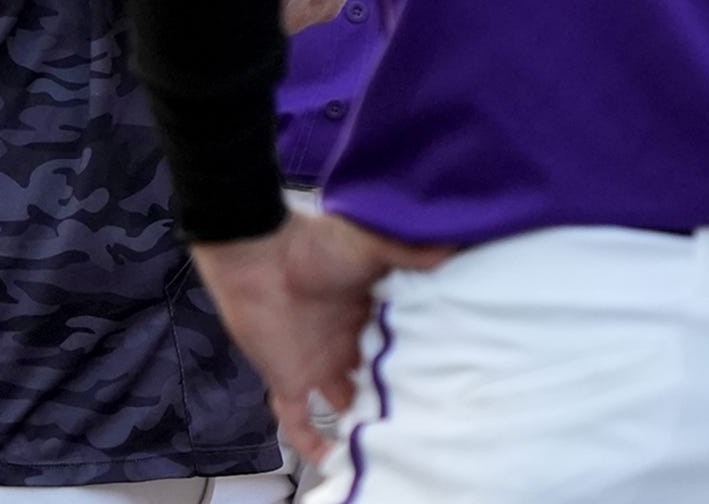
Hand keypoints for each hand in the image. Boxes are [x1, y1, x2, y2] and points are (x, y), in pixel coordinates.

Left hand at [190, 211, 450, 463]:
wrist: (255, 255)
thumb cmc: (311, 245)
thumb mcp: (368, 244)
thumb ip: (407, 251)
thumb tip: (450, 248)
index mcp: (370, 311)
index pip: (402, 341)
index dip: (423, 357)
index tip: (452, 373)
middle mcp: (348, 341)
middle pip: (378, 376)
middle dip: (399, 394)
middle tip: (432, 415)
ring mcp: (319, 364)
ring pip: (346, 404)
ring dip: (364, 423)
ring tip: (396, 445)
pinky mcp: (291, 380)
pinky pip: (300, 422)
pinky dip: (313, 444)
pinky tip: (333, 464)